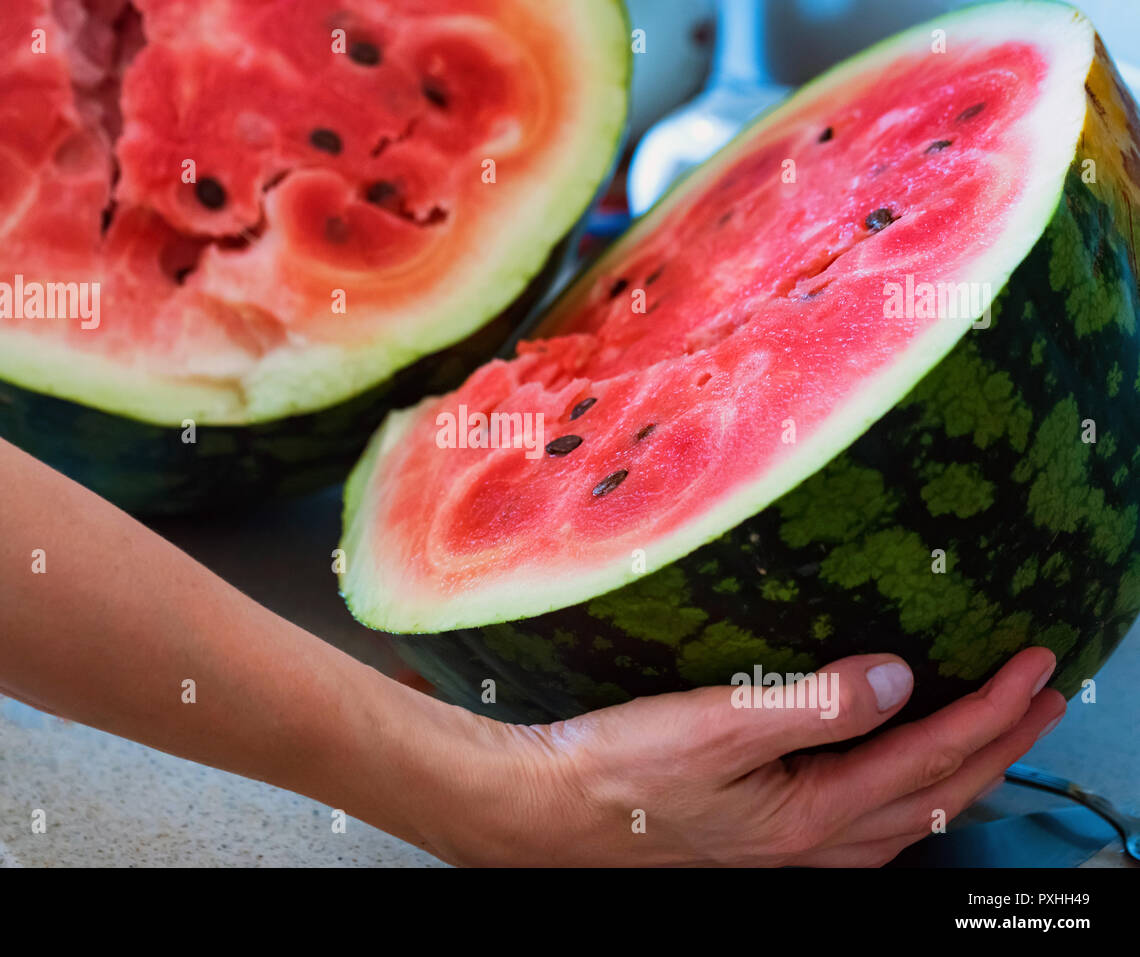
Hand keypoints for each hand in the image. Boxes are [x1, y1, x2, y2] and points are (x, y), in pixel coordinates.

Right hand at [431, 646, 1063, 865]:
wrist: (545, 815)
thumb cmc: (620, 771)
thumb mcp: (717, 725)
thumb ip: (815, 704)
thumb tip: (901, 678)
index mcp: (813, 817)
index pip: (931, 758)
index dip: (991, 709)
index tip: (1035, 661)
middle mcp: (817, 850)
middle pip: (939, 799)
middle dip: (1000, 746)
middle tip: (1047, 697)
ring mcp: (792, 857)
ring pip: (909, 822)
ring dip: (963, 775)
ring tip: (995, 738)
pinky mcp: (764, 849)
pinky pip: (870, 833)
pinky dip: (911, 802)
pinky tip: (899, 790)